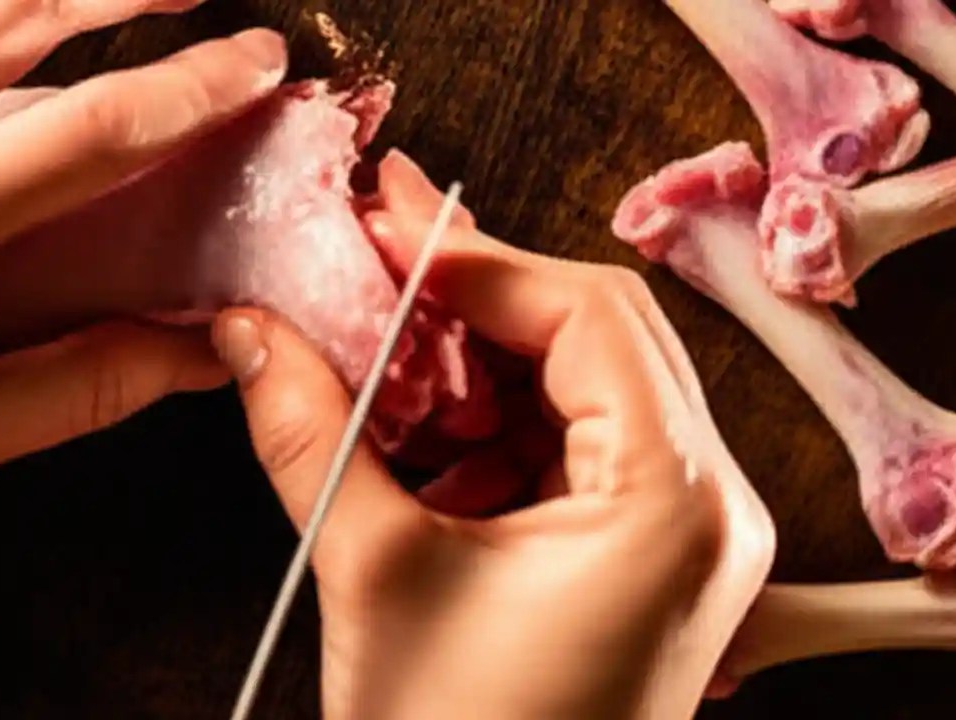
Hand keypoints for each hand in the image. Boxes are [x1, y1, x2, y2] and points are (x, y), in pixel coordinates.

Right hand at [211, 152, 775, 718]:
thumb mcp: (372, 574)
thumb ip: (311, 431)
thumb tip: (252, 331)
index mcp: (671, 501)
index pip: (586, 315)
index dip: (476, 261)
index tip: (386, 234)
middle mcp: (704, 507)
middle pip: (595, 335)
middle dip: (477, 298)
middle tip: (380, 257)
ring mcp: (683, 533)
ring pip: (582, 384)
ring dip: (479, 365)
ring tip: (385, 367)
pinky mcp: (644, 555)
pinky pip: (575, 445)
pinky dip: (494, 425)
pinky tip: (420, 441)